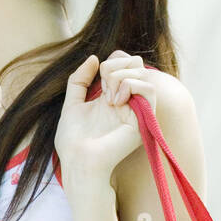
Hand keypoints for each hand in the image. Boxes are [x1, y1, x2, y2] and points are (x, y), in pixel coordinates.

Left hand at [54, 51, 156, 187]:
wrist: (78, 162)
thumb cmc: (73, 141)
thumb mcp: (71, 104)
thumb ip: (78, 80)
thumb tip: (94, 58)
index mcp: (112, 97)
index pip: (123, 63)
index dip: (111, 62)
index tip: (97, 79)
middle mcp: (128, 102)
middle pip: (135, 63)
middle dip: (115, 66)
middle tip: (103, 89)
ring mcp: (137, 110)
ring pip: (142, 73)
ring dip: (120, 77)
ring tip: (109, 99)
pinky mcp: (144, 120)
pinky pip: (149, 89)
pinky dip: (130, 85)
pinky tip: (116, 102)